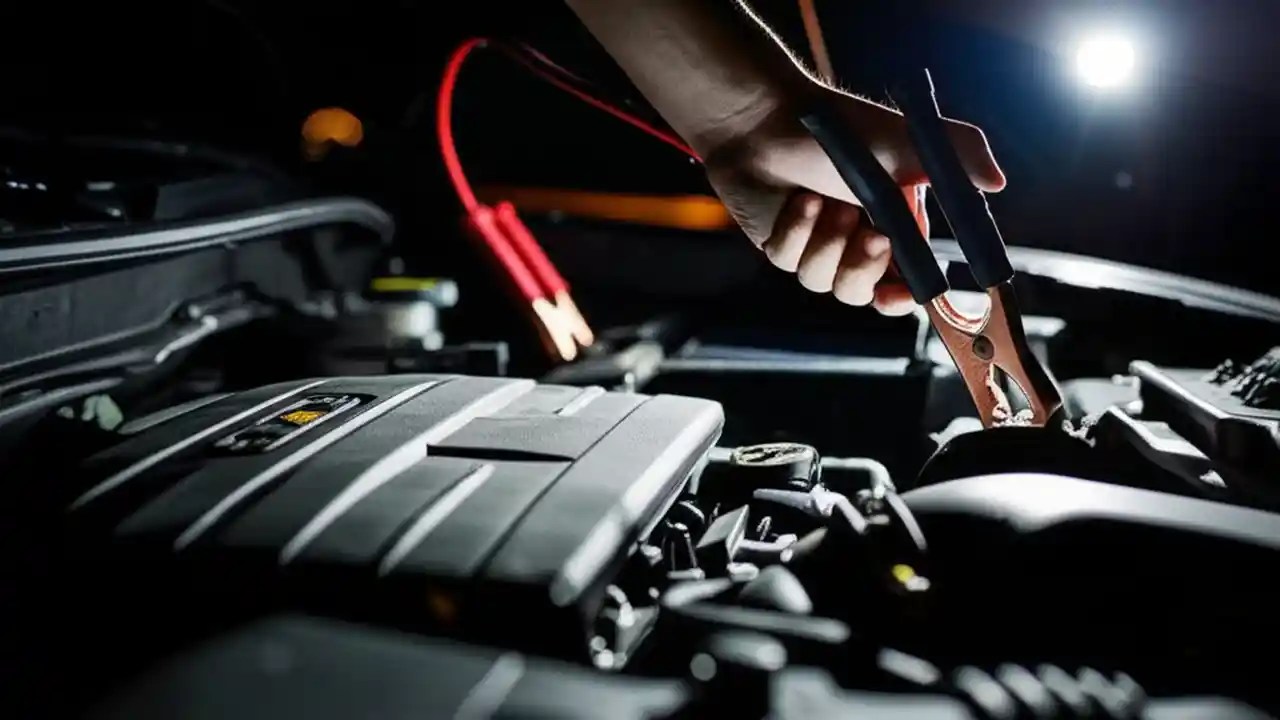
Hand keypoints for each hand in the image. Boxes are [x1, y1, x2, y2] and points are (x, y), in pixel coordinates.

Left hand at [703, 86, 1005, 314]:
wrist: (769, 115)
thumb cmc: (841, 126)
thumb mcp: (909, 138)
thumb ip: (960, 154)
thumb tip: (998, 182)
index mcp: (894, 229)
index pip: (906, 282)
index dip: (904, 298)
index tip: (908, 296)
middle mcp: (854, 244)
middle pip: (862, 292)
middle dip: (865, 269)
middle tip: (874, 236)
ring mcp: (815, 248)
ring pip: (822, 281)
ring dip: (827, 241)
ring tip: (823, 198)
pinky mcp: (780, 246)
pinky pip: (789, 261)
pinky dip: (796, 232)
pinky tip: (798, 201)